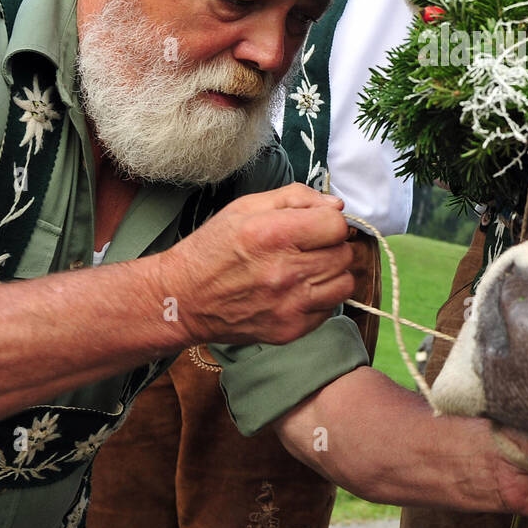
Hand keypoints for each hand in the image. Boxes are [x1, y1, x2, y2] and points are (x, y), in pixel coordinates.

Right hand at [165, 182, 355, 345]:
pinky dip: (322, 297)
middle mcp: (285, 272)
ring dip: (332, 272)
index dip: (330, 222)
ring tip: (307, 268)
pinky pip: (331, 308)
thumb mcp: (246, 207)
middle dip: (331, 246)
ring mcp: (290, 305)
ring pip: (345, 282)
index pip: (337, 226)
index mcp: (273, 234)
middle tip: (309, 247)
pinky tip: (298, 290)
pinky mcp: (291, 329)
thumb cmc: (213, 249)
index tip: (316, 225)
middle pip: (344, 254)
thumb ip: (296, 198)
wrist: (182, 300)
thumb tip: (337, 206)